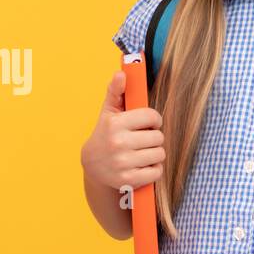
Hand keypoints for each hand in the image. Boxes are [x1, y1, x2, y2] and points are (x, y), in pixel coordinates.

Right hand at [80, 70, 164, 191]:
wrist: (93, 166)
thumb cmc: (105, 134)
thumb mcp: (108, 112)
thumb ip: (116, 91)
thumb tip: (121, 74)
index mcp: (115, 124)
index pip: (152, 117)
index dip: (153, 120)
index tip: (147, 123)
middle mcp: (118, 143)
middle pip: (158, 137)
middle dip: (153, 138)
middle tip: (142, 140)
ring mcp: (123, 163)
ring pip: (160, 154)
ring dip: (155, 154)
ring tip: (142, 152)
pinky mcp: (128, 180)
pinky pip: (156, 172)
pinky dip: (153, 169)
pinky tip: (142, 166)